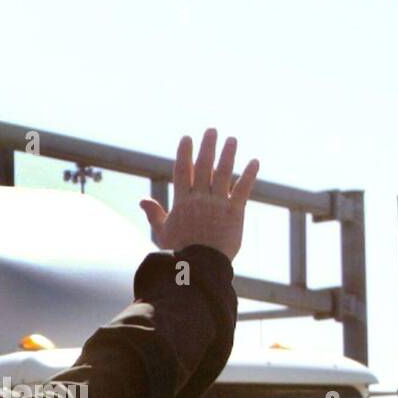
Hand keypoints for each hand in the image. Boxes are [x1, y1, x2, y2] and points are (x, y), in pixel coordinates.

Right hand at [139, 128, 258, 262]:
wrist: (199, 267)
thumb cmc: (179, 252)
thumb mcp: (163, 232)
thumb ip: (154, 214)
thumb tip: (142, 200)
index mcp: (182, 201)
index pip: (183, 170)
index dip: (185, 153)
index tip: (187, 138)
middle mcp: (200, 198)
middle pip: (204, 165)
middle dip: (207, 146)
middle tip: (212, 130)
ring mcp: (218, 203)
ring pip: (224, 172)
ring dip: (228, 154)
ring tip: (232, 139)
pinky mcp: (234, 211)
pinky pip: (243, 188)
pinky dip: (249, 174)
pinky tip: (255, 161)